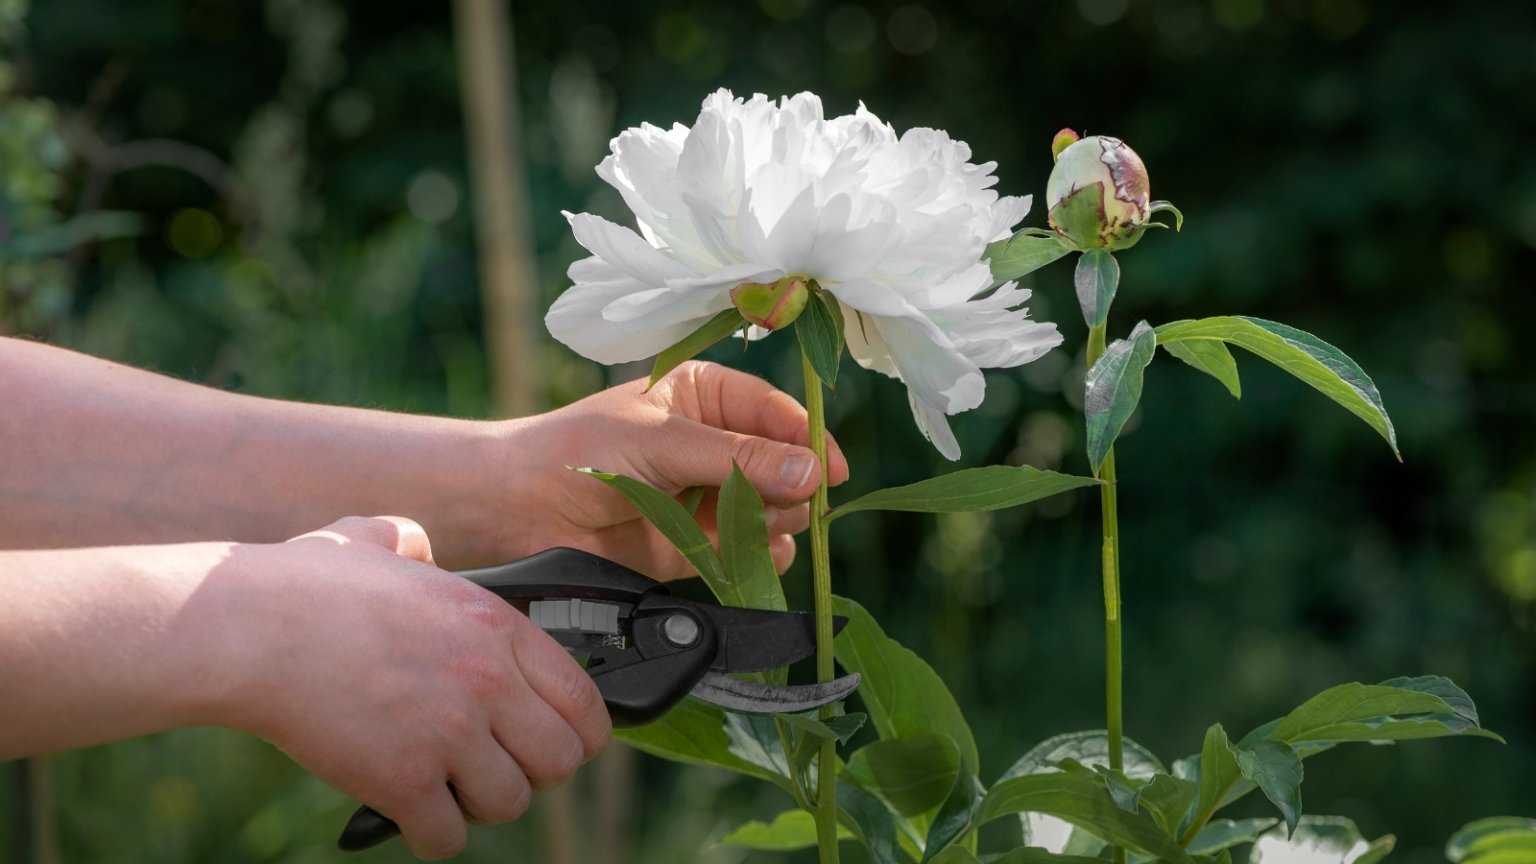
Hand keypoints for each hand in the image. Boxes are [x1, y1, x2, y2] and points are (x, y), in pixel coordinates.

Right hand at [220, 517, 610, 859]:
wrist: (244, 627)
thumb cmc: (301, 586)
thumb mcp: (376, 538)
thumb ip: (413, 542)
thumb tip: (415, 544)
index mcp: (496, 626)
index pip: (584, 699)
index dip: (577, 731)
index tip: (552, 740)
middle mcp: (487, 679)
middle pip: (561, 760)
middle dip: (533, 772)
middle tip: (496, 766)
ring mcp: (448, 731)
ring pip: (511, 803)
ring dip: (481, 805)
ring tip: (449, 787)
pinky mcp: (401, 778)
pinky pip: (448, 837)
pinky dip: (431, 833)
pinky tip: (409, 812)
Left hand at [498, 361, 849, 578]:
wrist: (518, 509)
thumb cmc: (580, 451)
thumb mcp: (662, 441)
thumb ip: (738, 459)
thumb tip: (812, 472)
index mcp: (705, 395)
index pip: (776, 412)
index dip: (809, 440)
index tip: (832, 472)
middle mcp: (713, 444)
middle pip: (783, 465)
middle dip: (791, 486)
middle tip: (786, 504)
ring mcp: (706, 496)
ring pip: (772, 511)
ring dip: (774, 522)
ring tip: (755, 527)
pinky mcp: (694, 546)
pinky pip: (746, 552)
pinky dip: (757, 557)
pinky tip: (755, 556)